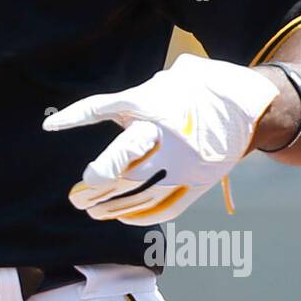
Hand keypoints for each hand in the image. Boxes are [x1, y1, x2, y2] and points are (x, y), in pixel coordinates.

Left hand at [41, 53, 278, 224]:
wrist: (250, 106)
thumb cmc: (196, 90)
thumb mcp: (162, 84)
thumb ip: (129, 103)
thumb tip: (88, 116)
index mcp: (155, 106)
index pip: (105, 109)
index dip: (76, 116)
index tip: (50, 127)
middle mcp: (169, 137)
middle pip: (123, 167)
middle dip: (95, 185)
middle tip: (76, 196)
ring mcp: (187, 163)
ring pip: (142, 194)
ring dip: (112, 206)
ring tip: (92, 210)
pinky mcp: (201, 182)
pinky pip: (167, 207)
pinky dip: (142, 216)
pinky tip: (122, 217)